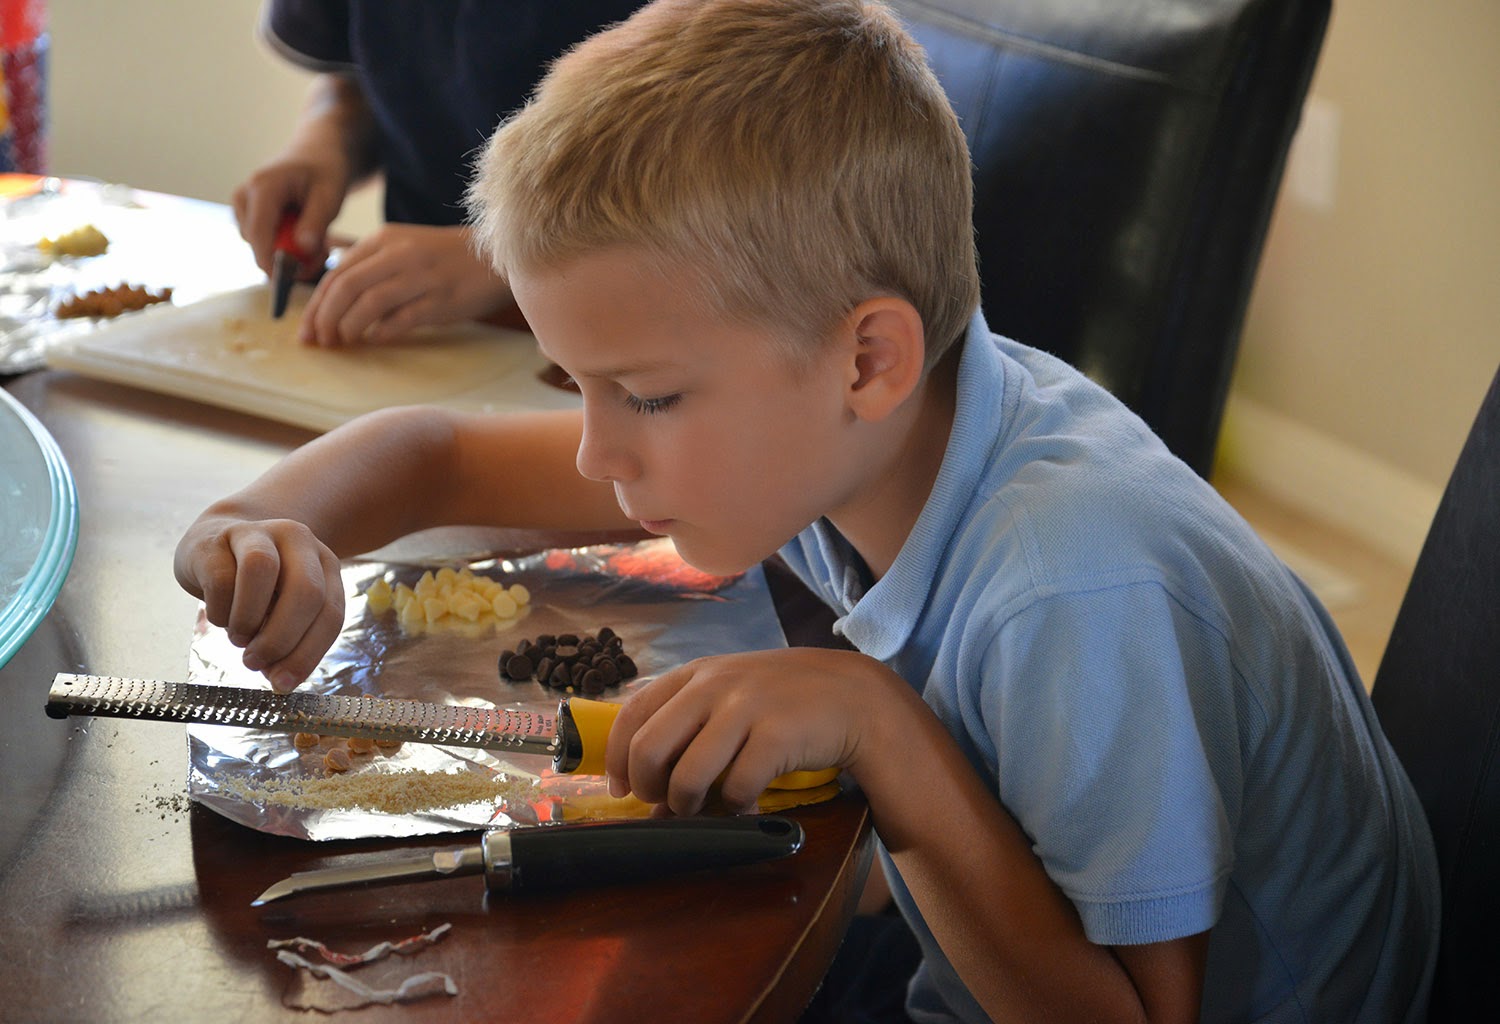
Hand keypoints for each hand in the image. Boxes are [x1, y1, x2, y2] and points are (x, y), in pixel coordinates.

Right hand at [173, 515, 344, 692]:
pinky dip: (220, 611)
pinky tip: (221, 617)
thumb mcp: (280, 611)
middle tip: (256, 662)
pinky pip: (220, 577)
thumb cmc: (255, 587)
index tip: (283, 684)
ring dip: (249, 618)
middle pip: (306, 590)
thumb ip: (287, 642)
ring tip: (239, 639)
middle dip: (282, 638)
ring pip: (261, 570)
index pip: (332, 613)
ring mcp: (258, 533)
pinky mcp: (217, 537)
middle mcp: (298, 540)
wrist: (215, 541)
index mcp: (324, 563)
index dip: (309, 654)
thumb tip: (280, 682)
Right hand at [232, 155, 348, 277]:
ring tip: (319, 242)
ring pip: (259, 248)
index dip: (270, 261)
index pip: (258, 232)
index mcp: (262, 186)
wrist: (314, 157)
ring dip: (290, 254)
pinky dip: (285, 249)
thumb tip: (302, 249)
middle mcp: (244, 196)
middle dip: (289, 259)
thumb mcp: (330, 195)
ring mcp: (242, 208)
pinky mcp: (246, 217)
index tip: (290, 280)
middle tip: (323, 254)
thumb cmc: (324, 173)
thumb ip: (317, 221)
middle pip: (257, 245)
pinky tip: (305, 238)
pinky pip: (262, 245)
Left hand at [298, 224, 514, 346]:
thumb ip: (370, 267)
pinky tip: (375, 340)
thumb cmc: (444, 259)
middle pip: (346, 287)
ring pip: (369, 303)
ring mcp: (420, 277)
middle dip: (325, 318)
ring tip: (344, 342)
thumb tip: (334, 302)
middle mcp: (398, 255)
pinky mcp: (441, 300)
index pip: (336, 273)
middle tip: (320, 341)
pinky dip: (382, 332)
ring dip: (349, 327)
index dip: (316, 304)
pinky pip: (402, 319)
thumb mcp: (402, 248)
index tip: (307, 329)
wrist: (494, 258)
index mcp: (384, 240)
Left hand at [604, 646, 913, 814]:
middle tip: (665, 804)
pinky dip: (736, 808)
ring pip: (687, 776)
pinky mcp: (776, 735)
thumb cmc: (783, 701)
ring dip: (689, 806)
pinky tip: (747, 806)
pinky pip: (737, 788)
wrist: (853, 697)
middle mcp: (714, 686)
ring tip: (704, 809)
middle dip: (650, 788)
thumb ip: (690, 726)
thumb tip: (648, 789)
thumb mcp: (732, 694)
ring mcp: (745, 708)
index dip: (616, 758)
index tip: (622, 787)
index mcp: (696, 674)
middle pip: (649, 749)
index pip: (632, 713)